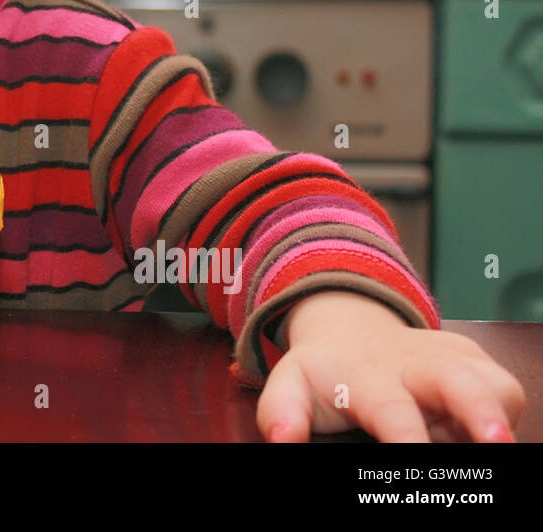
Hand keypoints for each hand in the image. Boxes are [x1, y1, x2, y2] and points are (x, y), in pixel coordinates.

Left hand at [255, 291, 525, 441]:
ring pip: (495, 385)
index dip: (407, 439)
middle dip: (482, 412)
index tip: (413, 456)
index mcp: (367, 378)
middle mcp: (416, 366)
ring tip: (481, 442)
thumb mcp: (291, 385)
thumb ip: (281, 411)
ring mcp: (451, 360)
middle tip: (497, 444)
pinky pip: (504, 390)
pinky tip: (466, 428)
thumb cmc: (325, 372)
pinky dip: (498, 414)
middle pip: (459, 382)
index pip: (391, 411)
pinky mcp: (477, 360)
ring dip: (497, 416)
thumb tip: (281, 440)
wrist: (349, 328)